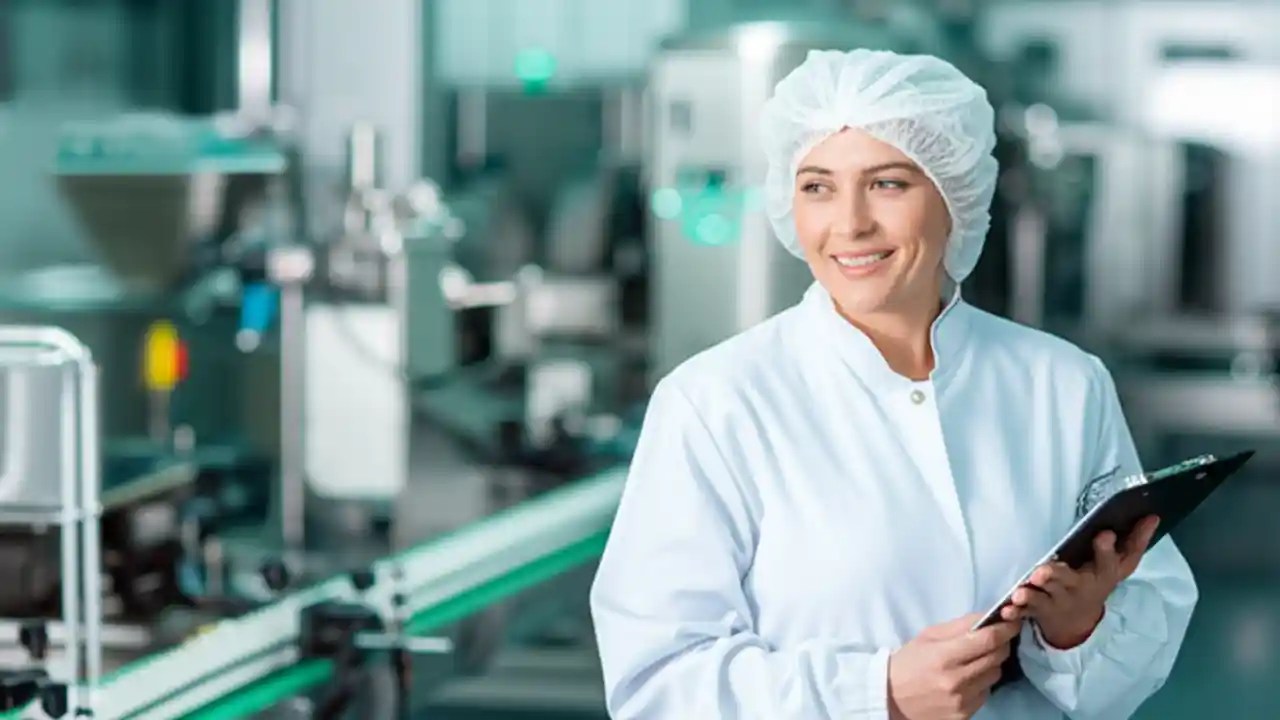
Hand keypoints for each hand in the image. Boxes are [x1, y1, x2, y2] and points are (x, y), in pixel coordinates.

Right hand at [888, 613, 1020, 719]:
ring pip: (994, 675)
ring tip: (977, 659)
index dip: (1005, 629)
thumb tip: (987, 616)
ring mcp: (962, 701)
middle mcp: (956, 681)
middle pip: (996, 657)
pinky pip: (986, 692)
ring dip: (991, 663)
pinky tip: (968, 678)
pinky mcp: (964, 715)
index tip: (1013, 621)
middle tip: (997, 637)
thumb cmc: (908, 662)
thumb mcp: (927, 636)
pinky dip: (982, 682)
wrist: (891, 698)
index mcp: (944, 656)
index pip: (987, 640)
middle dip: (1001, 643)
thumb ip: (959, 626)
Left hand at [1001, 515, 1159, 647]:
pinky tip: (1006, 609)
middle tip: (1043, 571)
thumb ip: (1135, 541)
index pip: (1107, 562)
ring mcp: (1057, 601)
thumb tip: (1153, 515)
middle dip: (1056, 576)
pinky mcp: (1038, 611)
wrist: (1079, 623)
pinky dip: (1016, 611)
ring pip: (1043, 598)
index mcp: (1101, 575)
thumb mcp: (1121, 566)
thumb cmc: (1100, 583)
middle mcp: (1079, 588)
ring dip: (1032, 595)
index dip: (1105, 550)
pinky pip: (1025, 612)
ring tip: (1021, 592)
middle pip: (1068, 581)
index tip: (1102, 534)